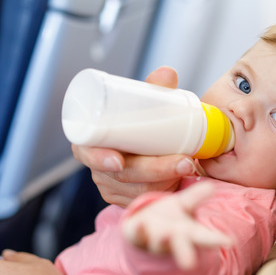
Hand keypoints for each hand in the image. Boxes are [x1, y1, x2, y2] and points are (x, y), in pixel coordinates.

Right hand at [71, 66, 195, 206]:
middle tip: (184, 160)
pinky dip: (164, 192)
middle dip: (154, 170)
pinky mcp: (127, 200)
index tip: (119, 160)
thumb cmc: (138, 123)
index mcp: (90, 141)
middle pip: (122, 175)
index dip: (99, 158)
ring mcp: (111, 186)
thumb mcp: (144, 106)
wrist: (146, 144)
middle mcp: (98, 167)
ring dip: (164, 181)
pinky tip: (180, 184)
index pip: (86, 152)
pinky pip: (144, 200)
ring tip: (189, 166)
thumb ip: (155, 90)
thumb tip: (168, 73)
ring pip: (137, 190)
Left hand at [122, 182, 232, 269]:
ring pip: (159, 242)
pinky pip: (137, 234)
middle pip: (181, 246)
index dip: (216, 240)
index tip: (228, 242)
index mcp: (187, 233)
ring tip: (166, 235)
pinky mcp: (135, 235)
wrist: (140, 228)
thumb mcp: (183, 206)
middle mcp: (171, 240)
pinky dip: (139, 230)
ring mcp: (152, 239)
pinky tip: (141, 224)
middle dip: (186, 253)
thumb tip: (212, 186)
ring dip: (162, 240)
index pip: (204, 237)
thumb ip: (196, 197)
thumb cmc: (167, 218)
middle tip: (190, 263)